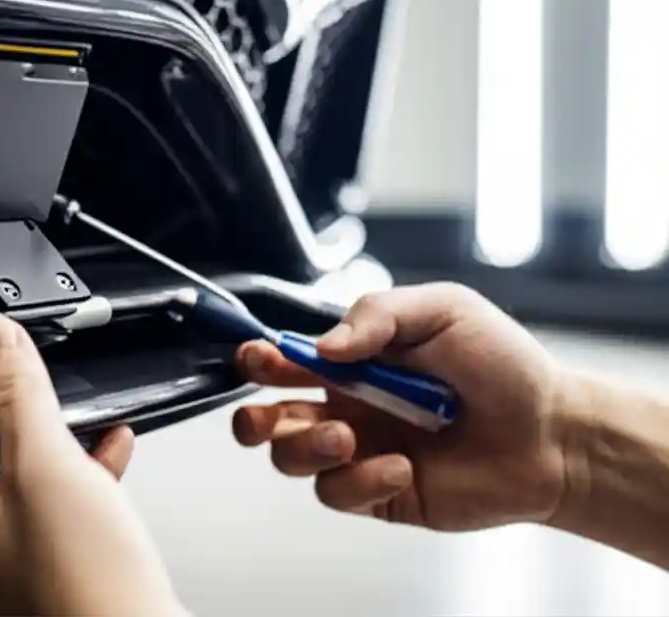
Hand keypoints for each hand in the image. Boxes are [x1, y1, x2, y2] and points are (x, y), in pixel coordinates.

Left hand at [0, 317, 183, 615]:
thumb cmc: (77, 584)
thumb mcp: (44, 462)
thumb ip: (17, 393)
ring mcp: (7, 554)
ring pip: (11, 478)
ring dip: (40, 439)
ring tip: (65, 407)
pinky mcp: (53, 560)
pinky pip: (55, 500)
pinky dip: (77, 468)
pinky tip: (109, 446)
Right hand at [234, 282, 584, 530]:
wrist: (553, 433)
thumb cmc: (504, 365)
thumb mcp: (442, 310)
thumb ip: (376, 315)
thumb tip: (322, 346)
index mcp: (353, 361)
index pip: (285, 360)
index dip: (258, 359)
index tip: (256, 357)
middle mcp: (347, 406)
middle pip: (267, 418)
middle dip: (250, 419)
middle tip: (262, 417)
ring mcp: (360, 452)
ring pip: (291, 458)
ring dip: (304, 448)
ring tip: (346, 438)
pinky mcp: (379, 493)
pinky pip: (337, 494)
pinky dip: (360, 481)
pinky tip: (400, 468)